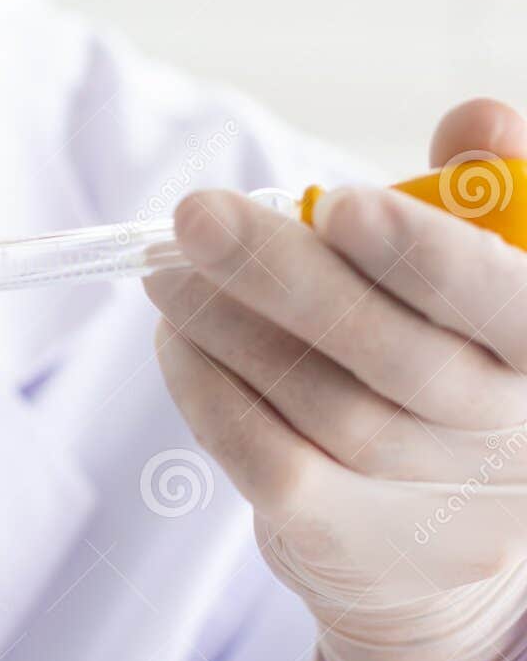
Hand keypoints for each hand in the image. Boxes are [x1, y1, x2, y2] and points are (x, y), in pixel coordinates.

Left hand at [146, 99, 526, 660]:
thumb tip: (475, 118)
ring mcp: (422, 491)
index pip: (505, 302)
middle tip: (195, 215)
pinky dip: (207, 389)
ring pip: (315, 401)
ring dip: (225, 323)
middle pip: (393, 354)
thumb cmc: (456, 364)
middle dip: (282, 276)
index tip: (337, 204)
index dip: (423, 257)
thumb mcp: (490, 282)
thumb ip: (481, 200)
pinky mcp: (342, 533)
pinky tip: (176, 336)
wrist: (435, 542)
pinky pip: (262, 455)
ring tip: (166, 268)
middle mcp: (503, 431)